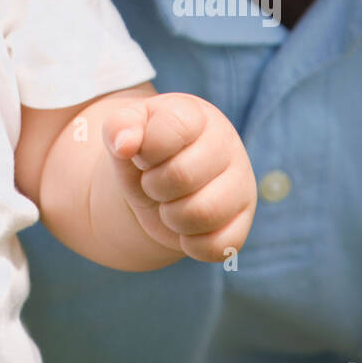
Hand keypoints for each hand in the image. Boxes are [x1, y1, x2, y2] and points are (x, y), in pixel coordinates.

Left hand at [102, 93, 256, 261]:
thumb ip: (119, 126)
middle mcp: (227, 145)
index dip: (146, 151)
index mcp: (197, 115)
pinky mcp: (243, 223)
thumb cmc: (145, 150)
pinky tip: (185, 226)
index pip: (170, 131)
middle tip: (153, 182)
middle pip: (183, 176)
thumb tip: (124, 145)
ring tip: (168, 204)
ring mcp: (241, 184)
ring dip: (171, 216)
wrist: (162, 181)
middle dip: (154, 186)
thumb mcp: (126, 131)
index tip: (143, 153)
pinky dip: (190, 243)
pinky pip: (217, 247)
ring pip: (203, 214)